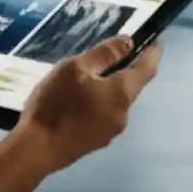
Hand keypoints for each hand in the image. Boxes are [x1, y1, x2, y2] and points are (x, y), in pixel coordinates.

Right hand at [0, 36, 162, 191]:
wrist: (36, 151)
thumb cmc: (57, 104)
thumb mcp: (76, 69)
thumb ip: (104, 54)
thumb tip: (129, 42)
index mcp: (122, 93)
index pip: (147, 68)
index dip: (153, 53)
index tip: (156, 40)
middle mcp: (123, 113)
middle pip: (130, 86)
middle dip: (124, 70)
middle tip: (108, 55)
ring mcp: (110, 131)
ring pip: (114, 102)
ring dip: (106, 88)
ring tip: (83, 78)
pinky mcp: (95, 142)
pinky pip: (102, 115)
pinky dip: (97, 102)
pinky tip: (75, 100)